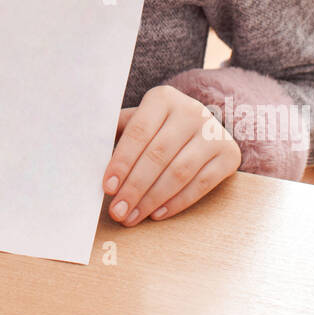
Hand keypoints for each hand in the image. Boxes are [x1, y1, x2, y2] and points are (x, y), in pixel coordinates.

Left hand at [102, 84, 240, 224]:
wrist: (204, 125)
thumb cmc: (158, 127)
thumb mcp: (138, 121)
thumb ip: (116, 133)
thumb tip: (84, 152)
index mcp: (163, 98)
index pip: (138, 132)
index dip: (121, 162)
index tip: (106, 187)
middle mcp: (192, 111)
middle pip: (158, 155)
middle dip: (134, 187)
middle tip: (117, 211)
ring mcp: (214, 132)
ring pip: (179, 172)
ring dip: (152, 199)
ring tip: (132, 217)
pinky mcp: (229, 155)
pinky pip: (202, 184)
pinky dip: (177, 202)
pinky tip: (157, 213)